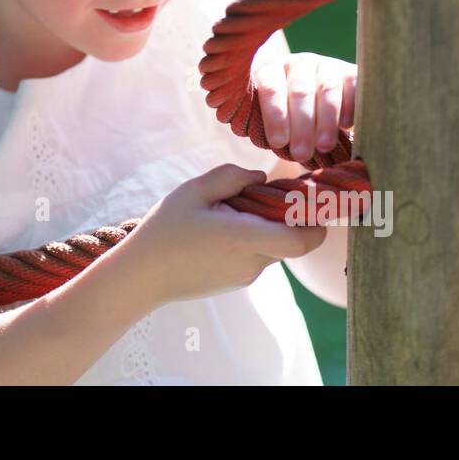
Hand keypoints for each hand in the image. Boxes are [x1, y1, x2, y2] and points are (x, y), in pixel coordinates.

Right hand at [121, 164, 326, 305]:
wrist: (142, 275)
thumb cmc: (166, 230)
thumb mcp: (194, 190)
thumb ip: (232, 177)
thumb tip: (261, 178)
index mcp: (245, 238)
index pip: (303, 240)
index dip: (316, 222)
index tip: (308, 200)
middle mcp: (252, 262)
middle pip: (290, 239)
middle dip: (284, 216)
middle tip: (257, 195)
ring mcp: (245, 276)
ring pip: (272, 247)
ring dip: (262, 227)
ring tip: (226, 212)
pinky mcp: (236, 282)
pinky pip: (255, 256)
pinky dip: (249, 239)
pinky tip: (217, 230)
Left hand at [251, 52, 355, 160]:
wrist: (310, 101)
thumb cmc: (282, 115)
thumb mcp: (264, 114)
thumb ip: (261, 123)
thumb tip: (267, 140)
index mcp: (271, 68)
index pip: (271, 89)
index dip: (275, 116)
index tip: (277, 143)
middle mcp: (299, 63)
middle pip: (300, 91)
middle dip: (301, 126)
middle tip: (301, 154)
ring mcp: (326, 65)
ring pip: (327, 90)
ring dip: (326, 121)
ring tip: (323, 147)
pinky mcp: (350, 73)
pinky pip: (353, 87)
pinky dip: (350, 107)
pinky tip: (346, 127)